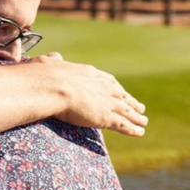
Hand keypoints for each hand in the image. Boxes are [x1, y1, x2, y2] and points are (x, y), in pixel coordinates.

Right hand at [29, 53, 147, 135]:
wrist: (53, 86)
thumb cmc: (45, 76)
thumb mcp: (48, 63)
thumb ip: (53, 61)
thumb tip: (54, 56)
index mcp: (90, 74)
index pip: (107, 81)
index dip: (114, 88)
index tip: (119, 91)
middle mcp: (103, 87)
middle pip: (121, 96)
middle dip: (131, 102)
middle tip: (139, 107)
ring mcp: (107, 102)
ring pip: (127, 111)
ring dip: (136, 116)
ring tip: (143, 121)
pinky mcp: (106, 117)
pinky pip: (123, 124)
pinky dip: (132, 129)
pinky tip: (139, 132)